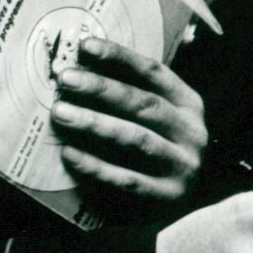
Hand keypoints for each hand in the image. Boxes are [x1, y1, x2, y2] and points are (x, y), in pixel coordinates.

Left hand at [51, 36, 207, 205]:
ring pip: (137, 139)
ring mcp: (183, 165)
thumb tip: (80, 64)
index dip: (120, 57)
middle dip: (102, 88)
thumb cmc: (155, 152)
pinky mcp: (168, 196)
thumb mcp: (155, 119)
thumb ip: (129, 95)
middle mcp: (192, 132)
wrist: (178, 205)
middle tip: (65, 79)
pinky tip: (69, 153)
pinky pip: (127, 179)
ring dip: (96, 123)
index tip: (86, 46)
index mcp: (188, 104)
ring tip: (60, 113)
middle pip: (144, 104)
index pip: (154, 72)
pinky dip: (96, 166)